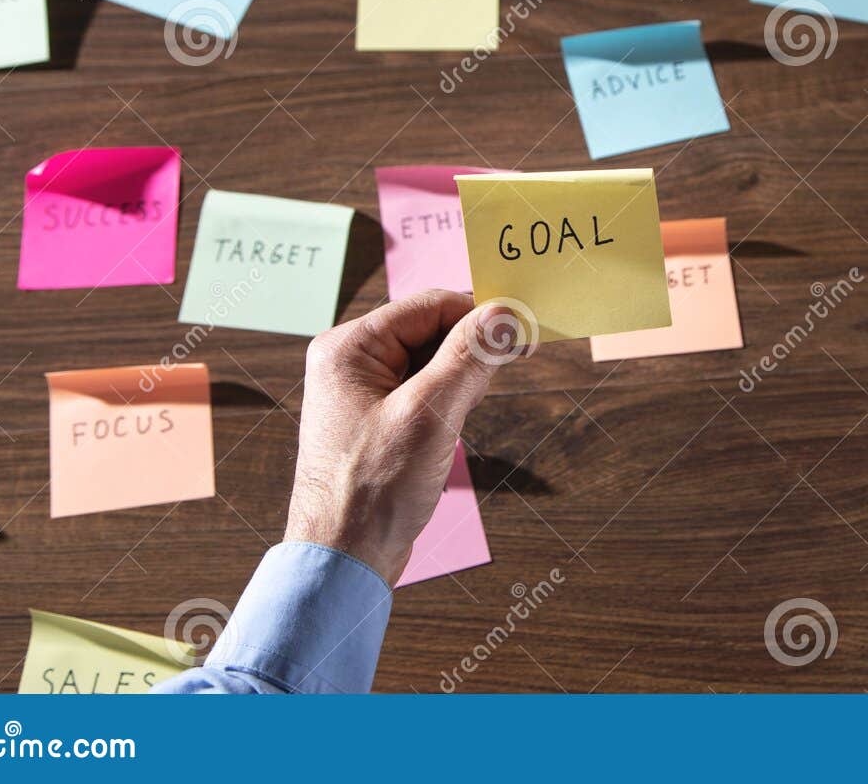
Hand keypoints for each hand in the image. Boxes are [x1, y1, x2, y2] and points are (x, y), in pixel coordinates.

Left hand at [285, 289, 518, 583]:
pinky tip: (453, 428)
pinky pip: (424, 390)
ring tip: (461, 416)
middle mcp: (350, 362)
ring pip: (432, 361)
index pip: (429, 306)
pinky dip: (450, 400)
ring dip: (462, 378)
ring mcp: (362, 392)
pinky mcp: (378, 419)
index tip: (525, 328)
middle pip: (431, 329)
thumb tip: (505, 314)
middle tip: (504, 372)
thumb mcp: (430, 416)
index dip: (479, 314)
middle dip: (471, 349)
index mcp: (348, 348)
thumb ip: (469, 358)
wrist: (343, 560)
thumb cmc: (373, 491)